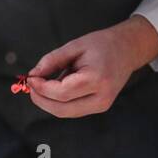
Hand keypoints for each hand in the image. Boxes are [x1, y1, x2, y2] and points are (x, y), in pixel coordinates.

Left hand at [24, 17, 157, 118]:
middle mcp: (101, 97)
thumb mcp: (74, 46)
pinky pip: (72, 109)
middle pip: (63, 109)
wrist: (127, 50)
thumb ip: (52, 61)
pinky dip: (59, 101)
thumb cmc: (102, 44)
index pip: (62, 93)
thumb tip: (33, 75)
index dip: (42, 89)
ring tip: (41, 85)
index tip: (30, 78)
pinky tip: (54, 88)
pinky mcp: (100, 107)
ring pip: (66, 112)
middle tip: (30, 86)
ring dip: (48, 102)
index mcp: (97, 79)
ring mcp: (102, 105)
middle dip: (42, 100)